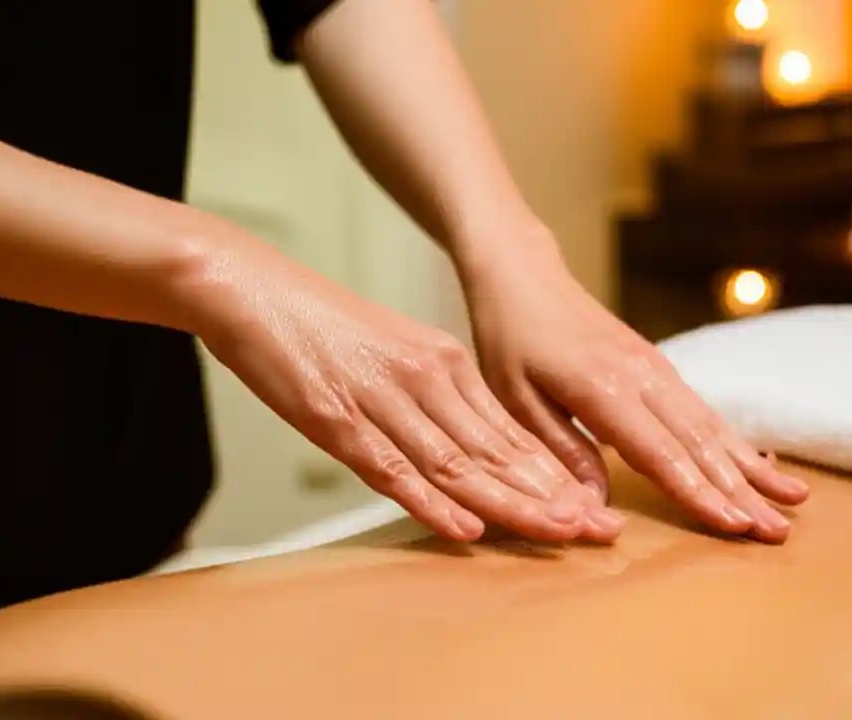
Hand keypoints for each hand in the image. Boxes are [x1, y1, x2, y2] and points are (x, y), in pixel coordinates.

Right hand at [185, 241, 623, 543]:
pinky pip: (391, 467)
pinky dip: (430, 501)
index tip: (594, 510)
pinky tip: (465, 528)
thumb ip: (435, 398)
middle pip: (496, 451)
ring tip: (556, 533)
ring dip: (510, 503)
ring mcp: (382, 398)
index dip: (555, 476)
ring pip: (457, 462)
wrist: (251, 288)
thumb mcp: (395, 354)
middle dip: (552, 496)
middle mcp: (425, 379)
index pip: (510, 432)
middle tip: (601, 532)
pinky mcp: (337, 416)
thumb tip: (473, 449)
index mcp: (443, 363)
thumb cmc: (320, 328)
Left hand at [465, 244, 808, 542]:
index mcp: (603, 388)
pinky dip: (736, 441)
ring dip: (751, 468)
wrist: (524, 274)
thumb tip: (594, 508)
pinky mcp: (659, 368)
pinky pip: (703, 410)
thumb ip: (560, 451)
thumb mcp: (515, 399)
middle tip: (779, 532)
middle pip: (700, 442)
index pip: (660, 452)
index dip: (698, 492)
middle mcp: (642, 377)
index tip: (735, 525)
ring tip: (794, 501)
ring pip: (712, 426)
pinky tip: (761, 466)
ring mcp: (656, 369)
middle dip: (741, 491)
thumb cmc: (511, 339)